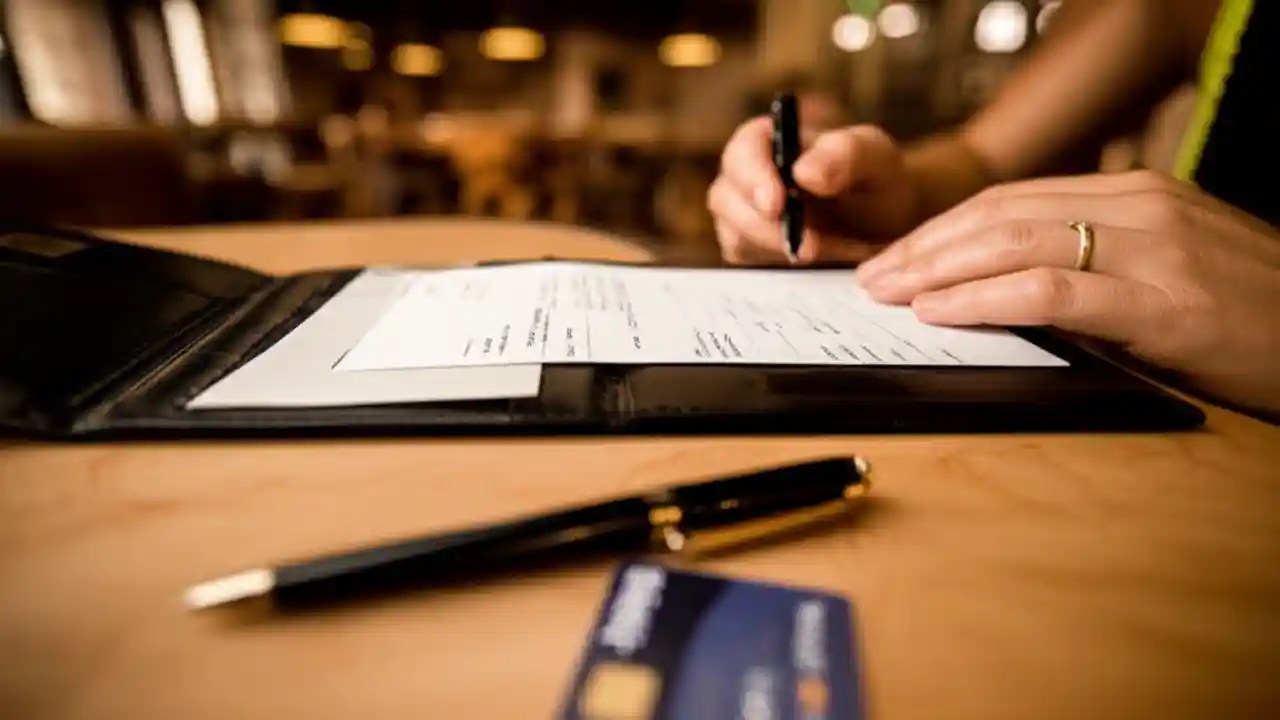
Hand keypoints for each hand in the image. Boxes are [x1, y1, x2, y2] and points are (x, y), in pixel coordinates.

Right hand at [707, 118, 917, 265]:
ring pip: (734, 234)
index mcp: (770, 139)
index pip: (742, 151)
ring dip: (777, 248)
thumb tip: (803, 173)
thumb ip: (844, 154)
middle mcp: (746, 175)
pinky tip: (816, 261)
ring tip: (827, 251)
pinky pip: (748, 261)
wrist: (883, 224)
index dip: (752, 177)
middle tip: (808, 246)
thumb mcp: (874, 158)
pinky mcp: (750, 248)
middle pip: (726, 197)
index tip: (776, 205)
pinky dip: (778, 265)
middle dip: (762, 225)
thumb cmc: (875, 181)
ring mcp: (742, 215)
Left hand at [855, 170, 1279, 414]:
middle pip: (1000, 216)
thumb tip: (1003, 285)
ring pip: (1014, 243)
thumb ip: (1098, 261)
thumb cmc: (1249, 312)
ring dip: (938, 270)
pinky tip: (942, 311)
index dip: (942, 230)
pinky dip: (985, 298)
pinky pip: (1051, 291)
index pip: (1012, 201)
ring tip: (889, 294)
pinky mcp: (1162, 303)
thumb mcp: (1170, 265)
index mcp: (1135, 194)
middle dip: (924, 247)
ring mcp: (1153, 250)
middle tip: (872, 277)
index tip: (896, 258)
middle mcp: (1139, 207)